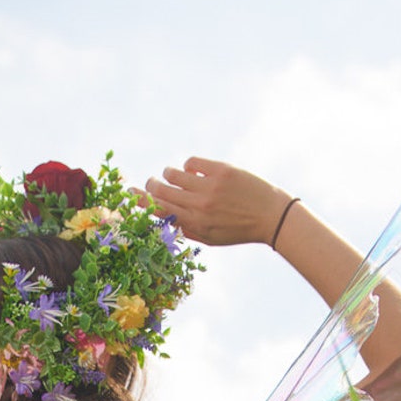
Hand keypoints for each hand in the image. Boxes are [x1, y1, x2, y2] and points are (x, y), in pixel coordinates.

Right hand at [144, 158, 288, 247]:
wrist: (270, 216)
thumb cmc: (238, 229)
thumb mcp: (211, 238)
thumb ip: (186, 228)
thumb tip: (162, 216)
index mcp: (194, 224)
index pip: (159, 210)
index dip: (141, 200)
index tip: (130, 192)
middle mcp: (199, 205)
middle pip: (161, 190)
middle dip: (151, 185)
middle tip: (151, 182)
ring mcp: (209, 187)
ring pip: (173, 174)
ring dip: (168, 174)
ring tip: (171, 175)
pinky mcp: (220, 170)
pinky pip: (191, 162)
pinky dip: (188, 166)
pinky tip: (192, 170)